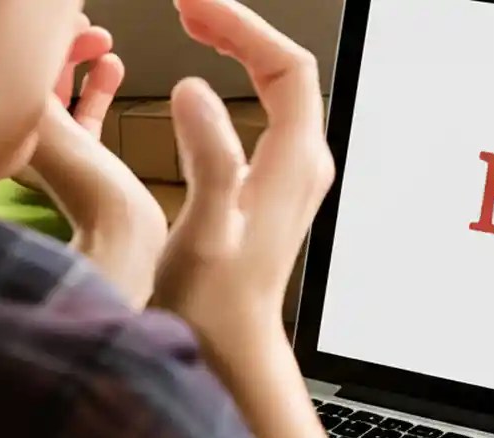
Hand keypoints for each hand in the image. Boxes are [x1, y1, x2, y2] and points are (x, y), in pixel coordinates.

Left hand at [26, 15, 168, 308]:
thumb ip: (41, 88)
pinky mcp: (88, 166)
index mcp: (10, 133)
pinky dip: (99, 90)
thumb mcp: (53, 127)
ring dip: (82, 64)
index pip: (16, 71)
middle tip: (93, 30)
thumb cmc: (93, 194)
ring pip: (62, 93)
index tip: (76, 22)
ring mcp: (58, 154)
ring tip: (106, 45)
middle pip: (34, 79)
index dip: (44, 42)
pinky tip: (116, 69)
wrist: (130, 248)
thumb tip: (44, 51)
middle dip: (62, 49)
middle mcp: (26, 142)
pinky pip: (87, 115)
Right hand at [153, 0, 332, 354]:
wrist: (231, 346)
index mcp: (293, 164)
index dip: (243, 26)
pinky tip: (200, 85)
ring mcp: (293, 176)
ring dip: (239, 52)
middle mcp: (304, 165)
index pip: (286, 68)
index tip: (194, 5)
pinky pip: (266, 116)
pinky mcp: (275, 188)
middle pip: (286, 71)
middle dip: (240, 30)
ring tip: (194, 26)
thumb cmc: (215, 302)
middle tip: (188, 6)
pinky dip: (237, 85)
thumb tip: (194, 90)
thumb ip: (207, 157)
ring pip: (278, 92)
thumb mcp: (206, 228)